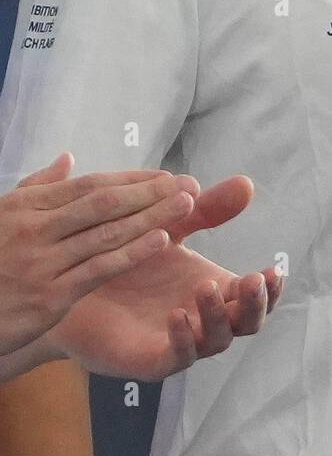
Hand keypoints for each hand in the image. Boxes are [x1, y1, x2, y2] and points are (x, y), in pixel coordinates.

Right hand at [0, 152, 198, 358]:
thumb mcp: (2, 217)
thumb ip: (38, 187)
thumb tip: (69, 157)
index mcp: (27, 206)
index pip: (90, 185)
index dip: (133, 179)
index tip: (167, 175)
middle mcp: (36, 229)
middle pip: (104, 203)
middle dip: (151, 192)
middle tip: (189, 184)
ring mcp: (42, 263)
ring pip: (107, 233)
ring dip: (151, 216)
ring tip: (186, 205)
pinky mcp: (48, 298)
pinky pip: (98, 269)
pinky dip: (132, 253)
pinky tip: (160, 240)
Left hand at [44, 174, 283, 379]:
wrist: (70, 279)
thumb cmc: (124, 255)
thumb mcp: (170, 225)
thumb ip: (207, 209)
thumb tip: (247, 184)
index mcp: (214, 287)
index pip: (255, 296)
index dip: (271, 288)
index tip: (276, 269)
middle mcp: (203, 317)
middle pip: (247, 323)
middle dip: (256, 304)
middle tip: (254, 281)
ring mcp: (180, 340)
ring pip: (217, 340)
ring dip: (218, 315)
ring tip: (205, 287)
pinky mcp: (150, 358)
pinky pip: (177, 357)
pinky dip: (183, 338)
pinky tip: (176, 315)